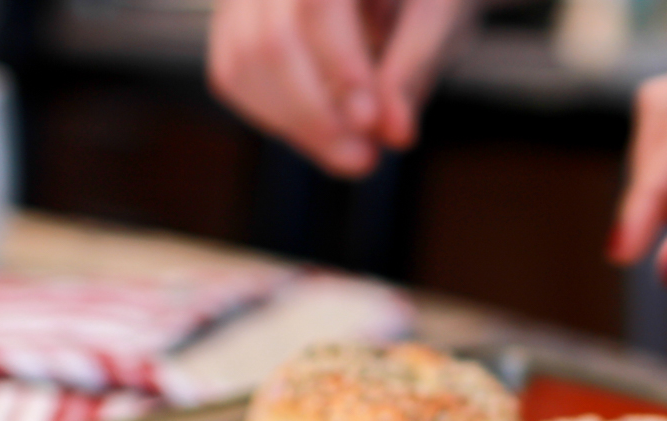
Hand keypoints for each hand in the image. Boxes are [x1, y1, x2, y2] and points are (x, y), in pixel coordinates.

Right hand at [208, 0, 468, 177]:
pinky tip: (322, 133)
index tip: (369, 120)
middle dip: (315, 115)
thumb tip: (396, 133)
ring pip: (243, 64)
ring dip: (296, 125)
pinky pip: (233, 75)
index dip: (340, 66)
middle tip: (364, 159)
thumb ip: (414, 69)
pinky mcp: (232, 22)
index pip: (317, 5)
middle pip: (270, 42)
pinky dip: (275, 116)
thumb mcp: (434, 17)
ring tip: (352, 151)